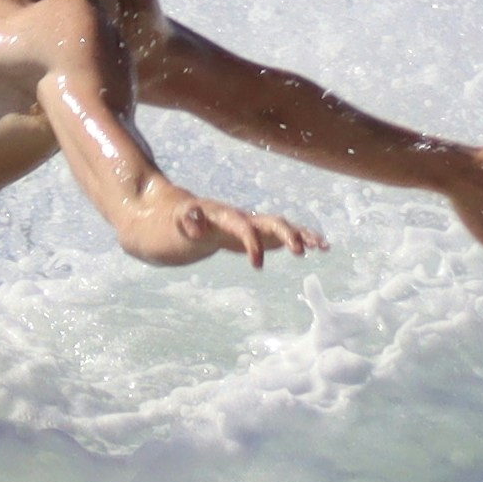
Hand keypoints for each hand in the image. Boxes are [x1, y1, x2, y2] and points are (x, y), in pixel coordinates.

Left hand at [131, 187, 328, 270]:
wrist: (159, 215)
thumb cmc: (164, 224)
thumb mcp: (171, 224)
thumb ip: (185, 220)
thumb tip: (194, 223)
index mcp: (220, 216)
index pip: (241, 226)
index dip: (251, 243)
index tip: (257, 266)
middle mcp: (237, 217)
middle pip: (269, 221)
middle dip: (287, 235)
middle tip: (302, 252)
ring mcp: (244, 223)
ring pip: (278, 225)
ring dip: (300, 235)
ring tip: (323, 246)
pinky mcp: (247, 232)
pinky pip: (275, 234)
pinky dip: (295, 239)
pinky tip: (315, 248)